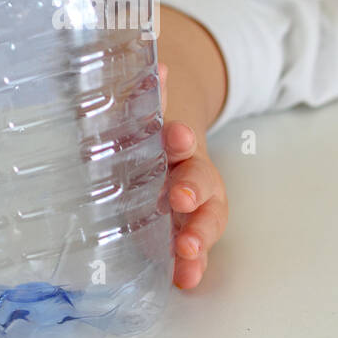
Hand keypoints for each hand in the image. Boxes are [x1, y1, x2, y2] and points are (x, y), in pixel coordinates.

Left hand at [159, 61, 228, 288]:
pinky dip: (194, 264)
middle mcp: (190, 172)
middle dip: (193, 188)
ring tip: (188, 252)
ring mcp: (194, 204)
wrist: (167, 148)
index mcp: (174, 141)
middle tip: (180, 198)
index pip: (179, 136)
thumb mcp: (131, 108)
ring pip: (206, 217)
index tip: (174, 135)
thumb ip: (137, 86)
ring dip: (199, 234)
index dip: (178, 135)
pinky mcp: (187, 230)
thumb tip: (150, 58)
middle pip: (199, 178)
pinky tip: (188, 279)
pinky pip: (195, 248)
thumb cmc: (141, 131)